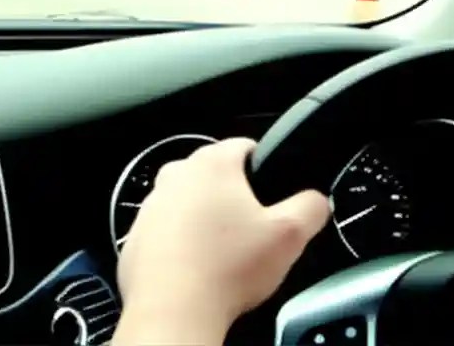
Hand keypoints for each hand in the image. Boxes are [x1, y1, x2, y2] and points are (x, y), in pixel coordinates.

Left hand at [111, 137, 330, 345]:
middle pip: (214, 175)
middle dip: (234, 197)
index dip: (265, 167)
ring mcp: (150, 204)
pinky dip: (181, 242)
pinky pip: (166, 231)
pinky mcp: (136, 234)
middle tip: (252, 229)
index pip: (244, 146)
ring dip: (205, 219)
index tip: (273, 193)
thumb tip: (316, 200)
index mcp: (211, 164)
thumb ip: (311, 207)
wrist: (174, 308)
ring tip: (224, 253)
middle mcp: (174, 175)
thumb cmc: (228, 268)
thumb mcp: (289, 235)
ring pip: (188, 202)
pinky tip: (197, 266)